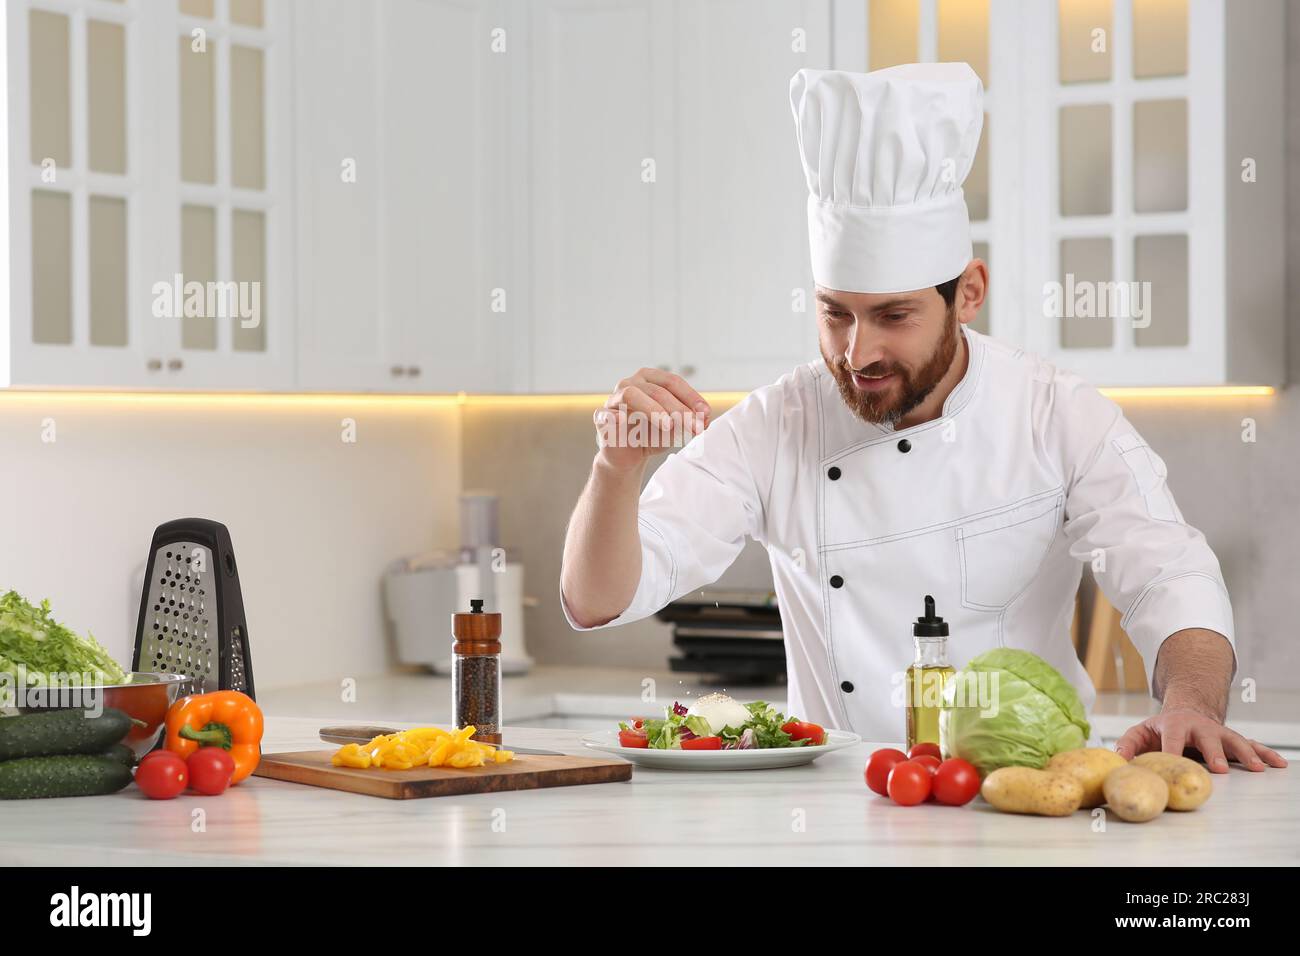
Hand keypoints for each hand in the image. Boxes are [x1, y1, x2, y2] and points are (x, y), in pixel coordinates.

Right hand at [593, 368, 711, 471]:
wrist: (629, 457)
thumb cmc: (652, 435)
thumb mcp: (676, 428)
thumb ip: (690, 420)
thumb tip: (705, 417)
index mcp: (650, 379)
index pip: (673, 382)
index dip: (691, 397)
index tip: (706, 414)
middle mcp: (631, 383)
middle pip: (657, 390)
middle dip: (679, 409)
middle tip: (694, 426)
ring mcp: (614, 399)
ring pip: (632, 394)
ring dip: (653, 410)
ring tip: (669, 426)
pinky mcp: (601, 417)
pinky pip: (605, 413)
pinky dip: (614, 416)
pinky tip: (623, 420)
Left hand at [1114, 706, 1287, 773]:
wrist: (1186, 712)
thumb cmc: (1161, 729)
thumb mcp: (1141, 732)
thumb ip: (1128, 745)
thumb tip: (1117, 759)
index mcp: (1173, 725)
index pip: (1171, 740)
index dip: (1172, 752)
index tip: (1174, 763)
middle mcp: (1198, 727)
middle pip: (1207, 738)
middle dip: (1213, 752)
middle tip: (1219, 767)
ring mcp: (1218, 733)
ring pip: (1233, 740)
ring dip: (1245, 753)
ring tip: (1256, 767)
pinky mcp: (1231, 740)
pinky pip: (1251, 746)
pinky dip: (1265, 753)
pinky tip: (1278, 763)